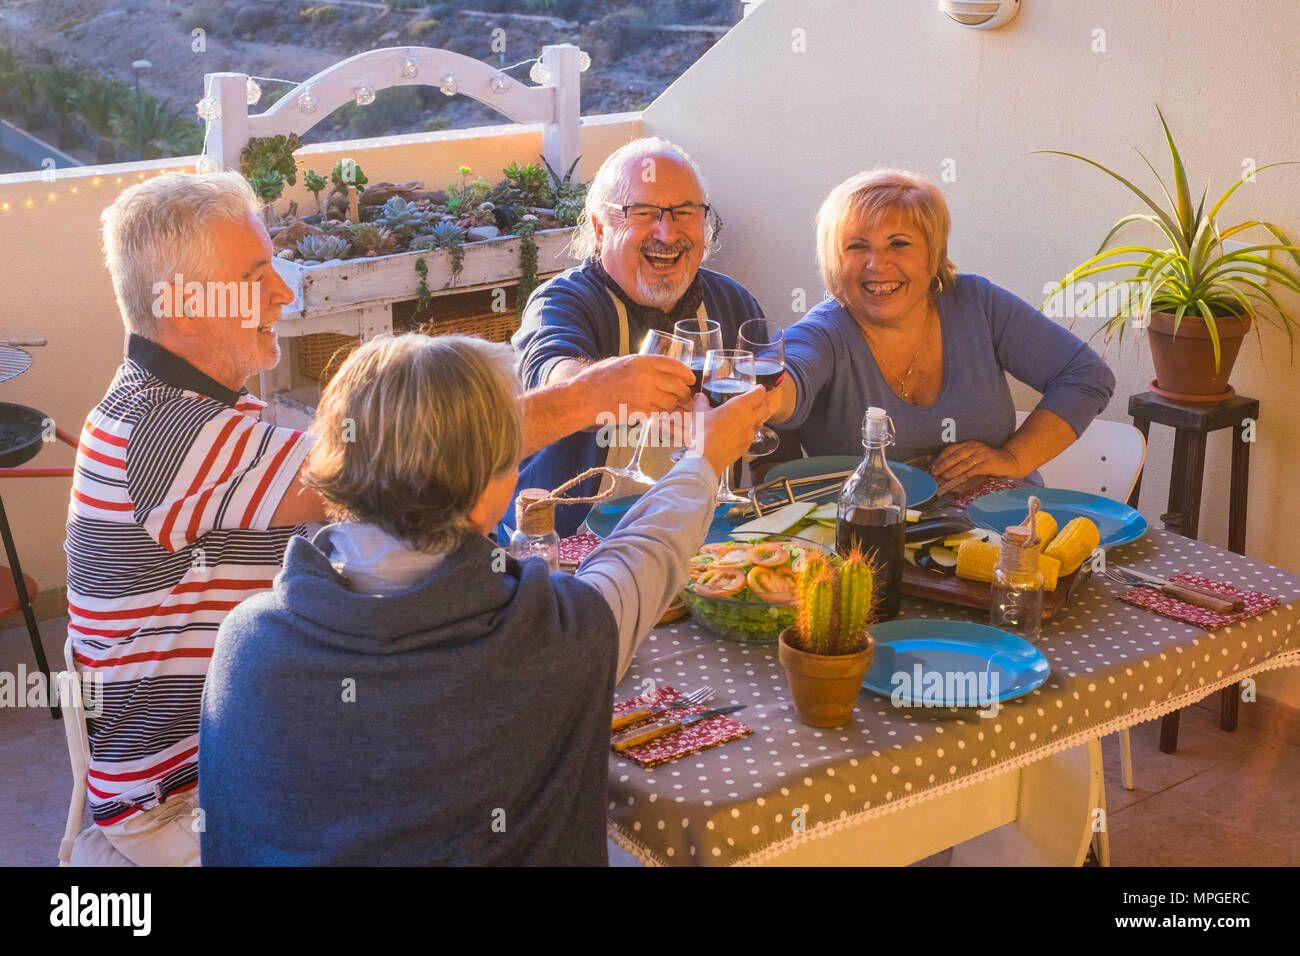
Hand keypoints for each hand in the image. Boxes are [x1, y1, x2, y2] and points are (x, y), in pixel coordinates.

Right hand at [575, 353, 694, 420]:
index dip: (686, 373)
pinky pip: (659, 415)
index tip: (691, 379)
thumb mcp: (621, 362)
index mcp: (641, 361)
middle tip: (685, 397)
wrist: (582, 398)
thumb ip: (641, 365)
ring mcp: (643, 396)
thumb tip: (660, 370)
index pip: (673, 366)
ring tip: (672, 407)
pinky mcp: (639, 413)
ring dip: (673, 406)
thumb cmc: (597, 379)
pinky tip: (661, 415)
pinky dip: (663, 416)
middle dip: (684, 393)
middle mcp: (645, 377)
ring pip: (670, 403)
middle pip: (677, 386)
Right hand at [683, 388, 769, 478]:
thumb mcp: (699, 413)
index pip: (760, 393)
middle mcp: (749, 419)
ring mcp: (749, 434)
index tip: (758, 388)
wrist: (707, 458)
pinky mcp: (747, 446)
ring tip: (749, 416)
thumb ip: (701, 401)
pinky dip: (748, 432)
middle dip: (763, 403)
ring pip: (760, 423)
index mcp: (740, 406)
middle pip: (765, 408)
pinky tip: (738, 432)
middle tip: (757, 401)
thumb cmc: (704, 435)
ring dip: (757, 418)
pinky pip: (751, 436)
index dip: (760, 389)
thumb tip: (700, 397)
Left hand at [930, 441, 1023, 483]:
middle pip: (955, 456)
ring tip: (943, 477)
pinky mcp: (990, 463)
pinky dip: (966, 475)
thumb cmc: (989, 462)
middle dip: (943, 465)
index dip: (941, 458)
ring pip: (964, 463)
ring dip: (952, 471)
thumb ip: (961, 461)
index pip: (951, 450)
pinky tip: (959, 480)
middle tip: (935, 473)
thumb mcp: (974, 457)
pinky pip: (975, 470)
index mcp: (969, 445)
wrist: (1011, 461)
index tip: (932, 467)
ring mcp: (983, 455)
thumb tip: (943, 471)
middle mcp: (975, 447)